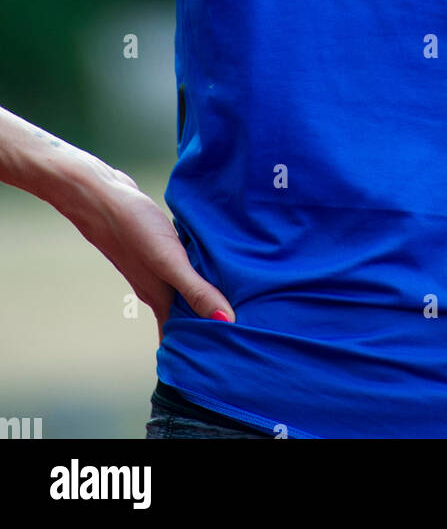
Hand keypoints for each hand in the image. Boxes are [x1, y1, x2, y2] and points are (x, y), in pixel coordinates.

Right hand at [59, 149, 234, 343]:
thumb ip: (196, 290)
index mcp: (159, 297)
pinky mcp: (158, 245)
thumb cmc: (133, 228)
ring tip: (232, 301)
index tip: (219, 362)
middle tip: (236, 333)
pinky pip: (182, 266)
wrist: (100, 195)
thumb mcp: (170, 261)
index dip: (194, 352)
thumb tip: (226, 321)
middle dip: (204, 327)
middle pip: (183, 316)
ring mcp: (156, 266)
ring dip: (201, 298)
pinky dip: (197, 270)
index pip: (177, 337)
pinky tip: (212, 261)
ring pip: (182, 291)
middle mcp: (157, 286)